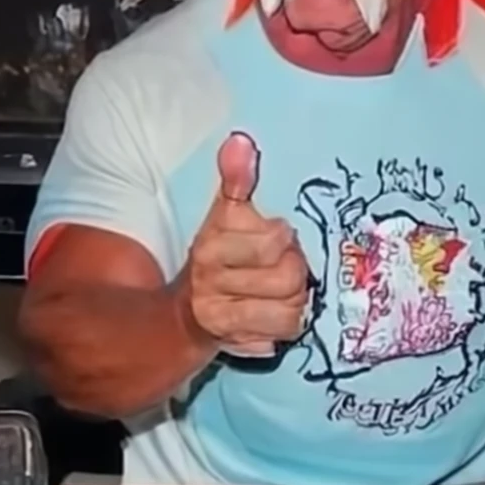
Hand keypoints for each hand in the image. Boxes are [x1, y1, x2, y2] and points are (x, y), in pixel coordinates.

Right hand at [184, 132, 309, 356]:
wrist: (189, 310)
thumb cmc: (220, 252)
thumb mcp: (226, 213)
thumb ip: (236, 179)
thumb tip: (242, 141)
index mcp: (211, 245)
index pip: (272, 242)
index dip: (283, 238)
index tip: (278, 236)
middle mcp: (212, 283)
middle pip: (288, 277)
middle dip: (295, 269)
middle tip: (286, 265)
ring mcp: (223, 316)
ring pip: (290, 308)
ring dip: (296, 299)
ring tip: (286, 290)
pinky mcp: (236, 342)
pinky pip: (283, 333)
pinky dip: (288, 322)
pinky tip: (279, 312)